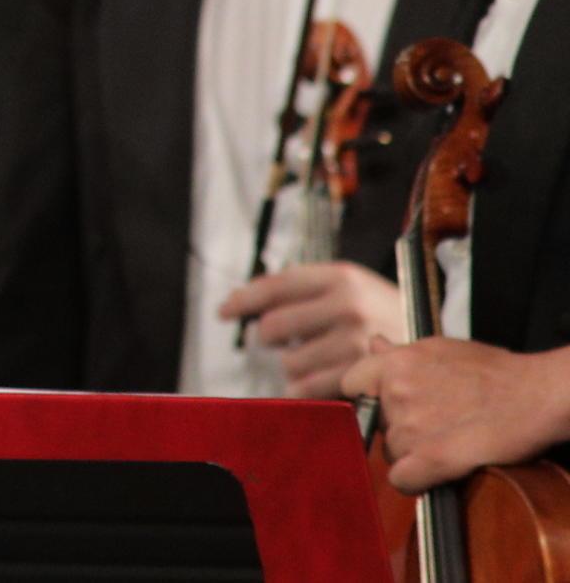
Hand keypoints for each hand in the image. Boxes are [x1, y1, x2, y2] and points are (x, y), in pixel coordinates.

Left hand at [218, 261, 404, 396]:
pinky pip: (308, 387)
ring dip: (294, 366)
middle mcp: (347, 306)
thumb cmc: (387, 316)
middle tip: (284, 342)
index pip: (275, 286)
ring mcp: (356, 342)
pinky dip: (305, 389)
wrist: (443, 349)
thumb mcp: (353, 288)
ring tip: (319, 361)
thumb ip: (303, 292)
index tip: (224, 311)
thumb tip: (237, 303)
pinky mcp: (362, 376)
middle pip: (274, 326)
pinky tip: (320, 382)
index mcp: (341, 277)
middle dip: (271, 338)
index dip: (243, 299)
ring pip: (290, 362)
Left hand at [343, 336, 569, 491]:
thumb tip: (373, 344)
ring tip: (449, 443)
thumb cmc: (494, 372)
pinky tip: (435, 473)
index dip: (368, 400)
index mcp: (395, 363)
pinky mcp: (433, 458)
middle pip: (376, 423)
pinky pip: (402, 480)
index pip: (351, 385)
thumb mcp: (441, 349)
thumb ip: (401, 353)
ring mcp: (412, 425)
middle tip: (435, 426)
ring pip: (392, 453)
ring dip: (414, 455)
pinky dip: (416, 482)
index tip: (384, 408)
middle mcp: (396, 391)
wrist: (536, 394)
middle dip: (398, 428)